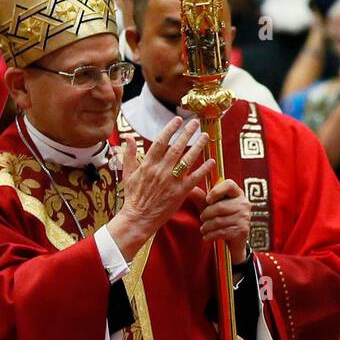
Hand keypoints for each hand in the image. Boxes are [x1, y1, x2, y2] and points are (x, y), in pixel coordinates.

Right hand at [110, 117, 214, 259]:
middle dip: (187, 133)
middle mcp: (160, 170)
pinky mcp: (180, 193)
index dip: (170, 129)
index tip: (178, 120)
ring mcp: (171, 181)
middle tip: (195, 122)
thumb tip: (127, 138)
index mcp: (148, 164)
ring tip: (205, 136)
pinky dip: (203, 169)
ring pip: (187, 159)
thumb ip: (129, 155)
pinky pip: (194, 178)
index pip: (161, 141)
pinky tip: (211, 161)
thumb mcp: (128, 174)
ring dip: (198, 146)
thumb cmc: (132, 198)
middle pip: (176, 147)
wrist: (138, 219)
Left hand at [194, 179, 250, 263]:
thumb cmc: (223, 219)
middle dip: (206, 214)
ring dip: (207, 226)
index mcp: (237, 193)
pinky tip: (207, 236)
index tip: (207, 199)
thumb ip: (202, 198)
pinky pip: (222, 231)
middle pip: (220, 206)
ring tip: (203, 229)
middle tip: (202, 218)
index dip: (216, 191)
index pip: (229, 185)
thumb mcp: (211, 207)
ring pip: (219, 221)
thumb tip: (191, 189)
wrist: (235, 239)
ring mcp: (244, 217)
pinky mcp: (242, 230)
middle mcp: (243, 204)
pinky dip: (211, 235)